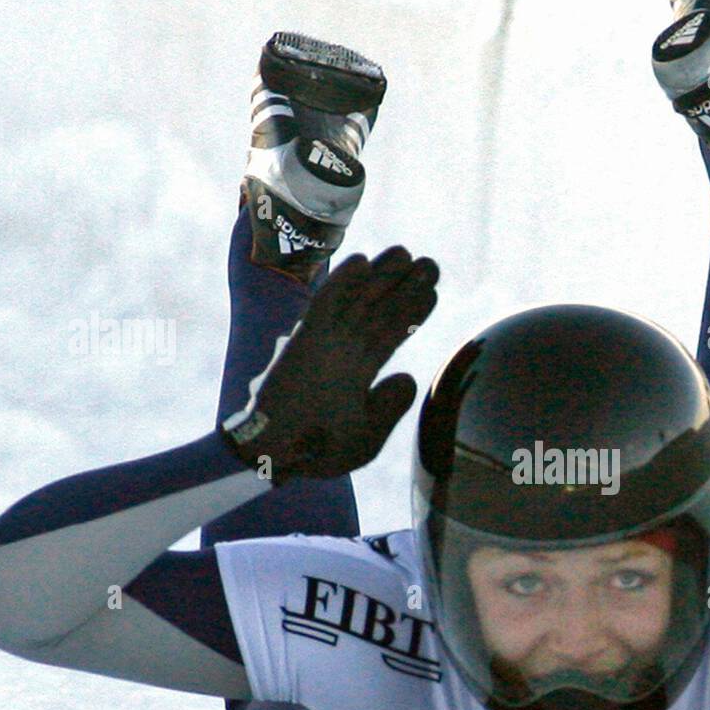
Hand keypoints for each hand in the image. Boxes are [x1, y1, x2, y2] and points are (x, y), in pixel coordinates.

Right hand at [221, 246, 437, 483]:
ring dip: (381, 277)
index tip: (433, 292)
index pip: (391, 335)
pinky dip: (340, 284)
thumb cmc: (317, 451)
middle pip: (379, 312)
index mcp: (358, 373)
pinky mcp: (303, 342)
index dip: (413, 313)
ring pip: (357, 302)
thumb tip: (408, 377)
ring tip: (406, 253)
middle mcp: (344, 353)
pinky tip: (361, 262)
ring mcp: (324, 345)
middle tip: (430, 263)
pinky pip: (324, 307)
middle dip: (405, 288)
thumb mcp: (367, 435)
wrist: (275, 456)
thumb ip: (389, 406)